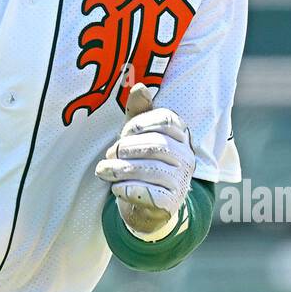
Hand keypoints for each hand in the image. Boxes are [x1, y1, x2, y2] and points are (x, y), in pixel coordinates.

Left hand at [95, 82, 197, 239]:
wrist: (145, 204)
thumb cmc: (140, 159)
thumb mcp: (137, 133)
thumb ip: (138, 111)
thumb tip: (140, 87)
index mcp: (181, 135)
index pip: (166, 119)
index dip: (141, 123)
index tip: (125, 131)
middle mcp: (187, 157)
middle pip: (156, 145)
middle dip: (125, 148)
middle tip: (109, 155)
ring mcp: (181, 181)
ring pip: (150, 170)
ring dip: (119, 169)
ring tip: (103, 170)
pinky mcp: (171, 203)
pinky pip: (148, 194)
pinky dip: (126, 189)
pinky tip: (116, 188)